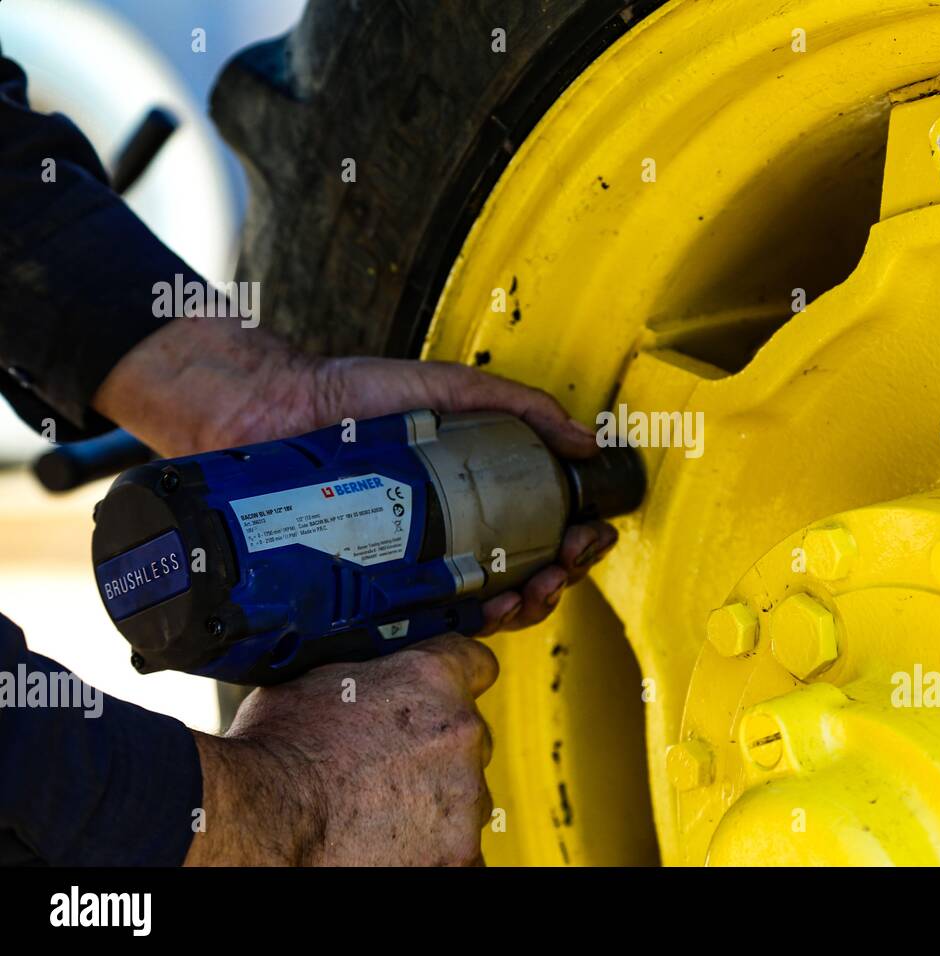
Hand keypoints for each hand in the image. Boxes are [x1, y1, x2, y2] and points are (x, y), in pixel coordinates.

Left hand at [93, 316, 617, 630]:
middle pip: (523, 579)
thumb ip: (518, 405)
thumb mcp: (450, 388)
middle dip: (560, 578)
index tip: (587, 535)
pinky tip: (489, 612)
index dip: (572, 543)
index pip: (538, 535)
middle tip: (567, 563)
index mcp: (472, 498)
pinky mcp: (372, 594)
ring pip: (486, 609)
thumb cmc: (353, 394)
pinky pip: (429, 625)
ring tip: (535, 589)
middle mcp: (447, 539)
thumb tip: (587, 439)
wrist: (269, 409)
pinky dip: (471, 627)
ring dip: (527, 607)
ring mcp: (411, 570)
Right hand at [185, 637, 497, 865]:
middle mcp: (459, 731)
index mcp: (430, 679)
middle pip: (471, 736)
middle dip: (439, 750)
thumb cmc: (274, 754)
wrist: (260, 820)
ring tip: (381, 811)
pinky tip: (396, 846)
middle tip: (391, 767)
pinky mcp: (459, 851)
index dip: (457, 680)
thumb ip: (371, 673)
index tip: (447, 696)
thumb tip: (372, 673)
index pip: (476, 663)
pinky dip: (437, 850)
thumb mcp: (317, 678)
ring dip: (437, 800)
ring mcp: (464, 795)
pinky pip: (465, 850)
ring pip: (468, 794)